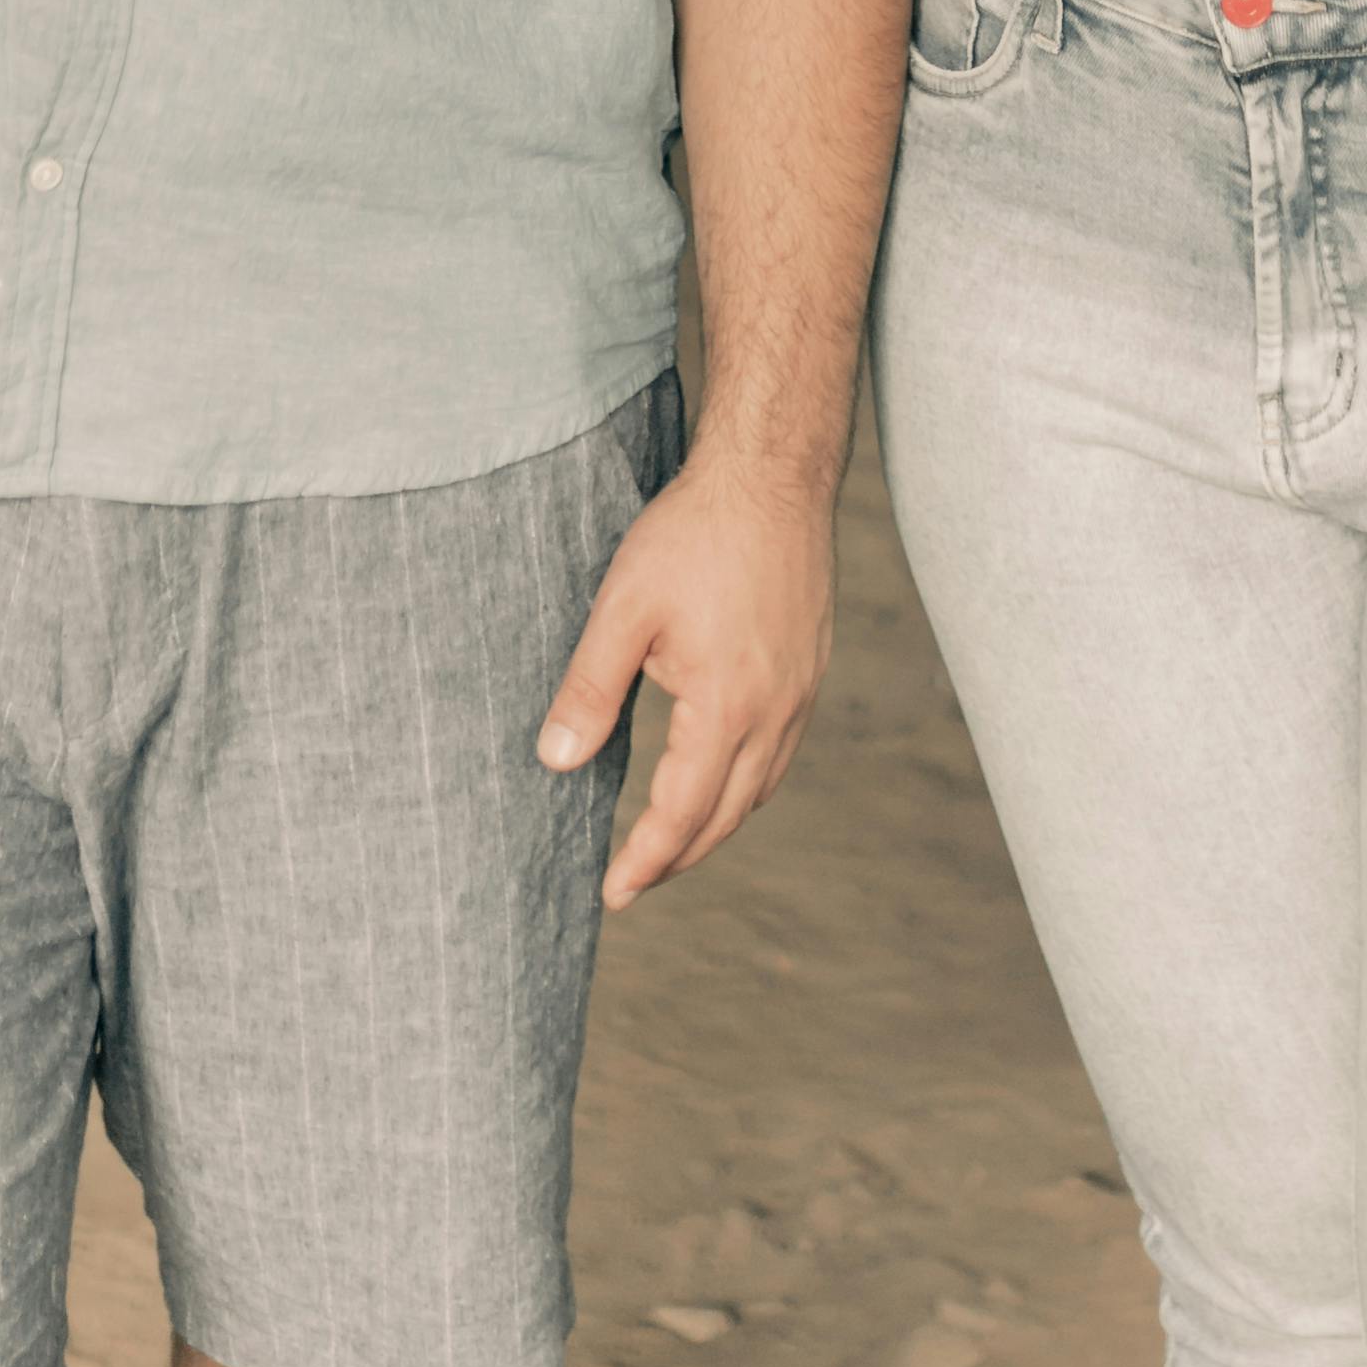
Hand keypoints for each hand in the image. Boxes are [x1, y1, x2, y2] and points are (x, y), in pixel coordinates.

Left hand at [535, 445, 834, 902]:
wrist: (773, 473)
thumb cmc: (695, 533)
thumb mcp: (624, 608)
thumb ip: (590, 690)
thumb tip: (556, 763)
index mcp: (726, 706)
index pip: (683, 813)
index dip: (647, 860)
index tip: (614, 893)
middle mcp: (775, 711)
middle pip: (728, 814)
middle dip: (680, 856)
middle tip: (635, 881)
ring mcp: (801, 691)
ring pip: (760, 788)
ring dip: (716, 825)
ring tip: (671, 841)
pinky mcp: (810, 667)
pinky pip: (781, 752)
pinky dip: (747, 784)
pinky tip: (721, 775)